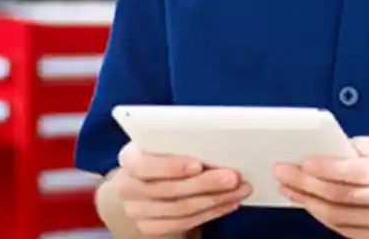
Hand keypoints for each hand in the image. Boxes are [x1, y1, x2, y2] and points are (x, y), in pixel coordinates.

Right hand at [112, 143, 251, 236]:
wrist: (146, 183)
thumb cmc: (161, 154)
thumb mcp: (163, 142)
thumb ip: (180, 142)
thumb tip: (214, 140)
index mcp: (129, 159)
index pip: (145, 165)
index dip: (172, 166)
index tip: (198, 165)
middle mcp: (128, 187)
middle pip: (170, 189)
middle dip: (206, 183)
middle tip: (234, 176)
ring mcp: (138, 211)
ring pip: (182, 209)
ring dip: (216, 199)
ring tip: (240, 189)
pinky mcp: (151, 227)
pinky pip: (186, 223)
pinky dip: (212, 212)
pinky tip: (229, 202)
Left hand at [273, 133, 368, 238]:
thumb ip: (367, 146)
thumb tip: (334, 146)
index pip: (356, 172)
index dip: (327, 167)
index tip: (303, 161)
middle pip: (341, 196)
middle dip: (306, 184)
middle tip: (283, 172)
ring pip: (338, 218)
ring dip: (307, 202)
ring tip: (289, 188)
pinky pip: (344, 231)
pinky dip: (322, 218)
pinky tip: (308, 204)